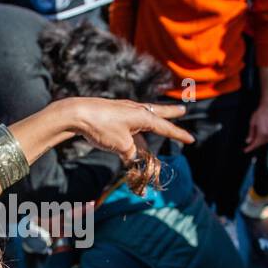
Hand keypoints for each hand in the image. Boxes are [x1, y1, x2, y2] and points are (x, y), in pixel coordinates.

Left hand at [59, 99, 192, 165]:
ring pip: (143, 118)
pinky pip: (130, 123)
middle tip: (183, 110)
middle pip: (158, 112)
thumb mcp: (121, 146)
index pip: (165, 127)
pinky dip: (136, 131)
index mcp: (142, 116)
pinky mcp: (112, 113)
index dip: (179, 135)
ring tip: (160, 125)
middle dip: (170, 113)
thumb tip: (132, 158)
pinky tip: (133, 138)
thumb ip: (131, 154)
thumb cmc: (102, 127)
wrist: (77, 114)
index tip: (191, 139)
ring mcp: (123, 110)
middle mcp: (135, 110)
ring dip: (152, 124)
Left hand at [244, 95, 267, 151]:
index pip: (255, 144)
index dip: (250, 148)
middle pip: (260, 144)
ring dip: (258, 142)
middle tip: (248, 146)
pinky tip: (258, 137)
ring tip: (252, 141)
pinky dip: (262, 139)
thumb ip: (250, 134)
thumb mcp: (252, 123)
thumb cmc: (260, 113)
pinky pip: (267, 138)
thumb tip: (248, 141)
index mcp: (262, 133)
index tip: (245, 150)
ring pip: (264, 142)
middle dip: (254, 145)